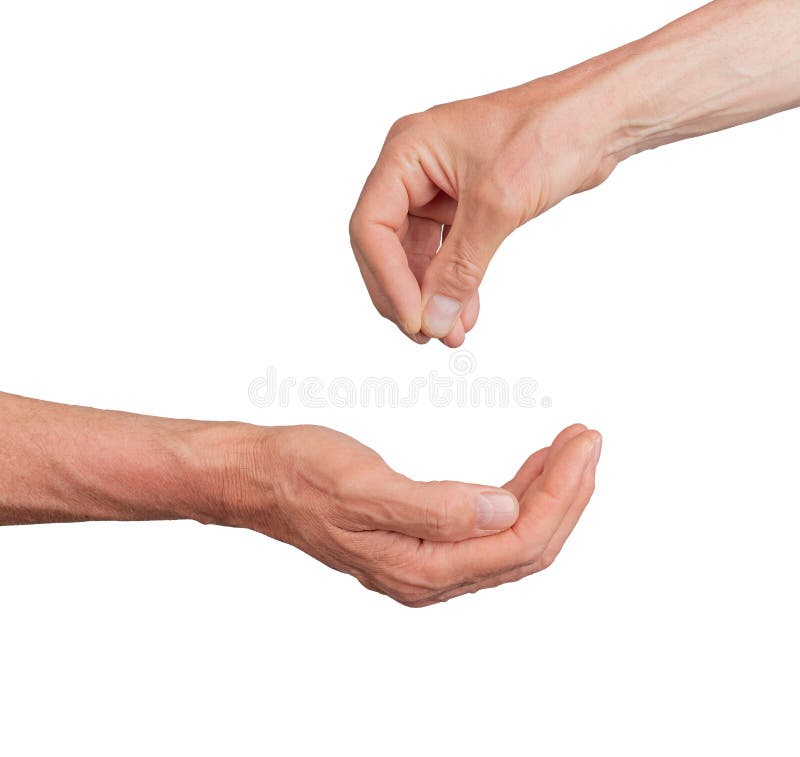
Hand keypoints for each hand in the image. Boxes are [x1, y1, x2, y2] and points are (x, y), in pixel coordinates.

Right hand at [226, 423, 600, 605]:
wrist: (264, 479)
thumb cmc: (304, 476)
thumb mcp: (363, 487)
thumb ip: (433, 508)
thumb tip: (501, 511)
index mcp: (421, 569)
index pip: (517, 540)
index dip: (560, 493)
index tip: (582, 443)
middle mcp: (432, 577)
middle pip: (527, 546)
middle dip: (567, 492)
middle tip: (588, 439)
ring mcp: (429, 564)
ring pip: (514, 538)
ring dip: (550, 494)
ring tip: (572, 448)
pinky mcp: (425, 543)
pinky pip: (492, 528)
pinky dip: (521, 494)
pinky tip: (532, 468)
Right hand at [350, 73, 619, 346]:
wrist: (601, 118)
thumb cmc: (552, 130)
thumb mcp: (498, 204)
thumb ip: (460, 267)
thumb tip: (433, 319)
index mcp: (407, 151)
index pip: (373, 226)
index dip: (388, 278)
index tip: (415, 319)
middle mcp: (414, 168)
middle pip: (386, 245)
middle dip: (405, 294)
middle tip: (425, 334)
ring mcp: (438, 187)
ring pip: (415, 255)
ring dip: (429, 296)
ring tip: (447, 333)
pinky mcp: (463, 204)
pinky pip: (444, 253)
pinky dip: (452, 284)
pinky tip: (463, 313)